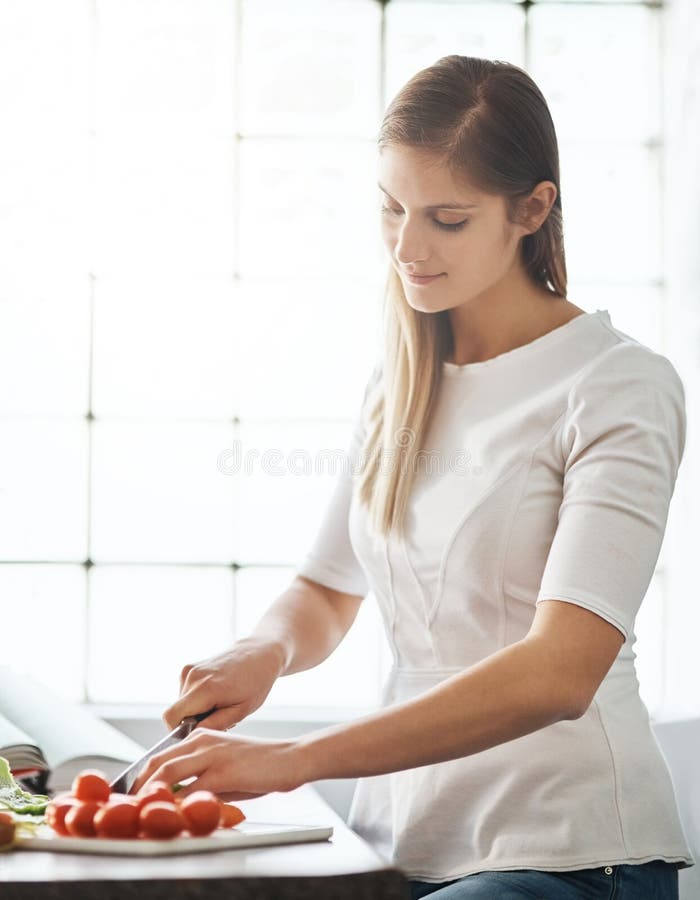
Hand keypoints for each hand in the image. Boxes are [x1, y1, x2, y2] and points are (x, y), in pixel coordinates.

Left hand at [130, 728, 306, 800]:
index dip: (141, 777)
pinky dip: (178, 802)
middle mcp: (201, 741)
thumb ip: (200, 780)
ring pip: (167, 771)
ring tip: (142, 811)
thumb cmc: (259, 765)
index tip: (132, 796)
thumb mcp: (224, 768)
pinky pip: (192, 789)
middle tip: (128, 806)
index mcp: (200, 738)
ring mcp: (212, 754)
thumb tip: (178, 799)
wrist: (290, 757)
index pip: (160, 756)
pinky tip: (174, 812)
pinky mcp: (224, 771)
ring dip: (151, 793)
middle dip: (138, 786)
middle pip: (156, 762)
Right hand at [163, 637, 286, 731]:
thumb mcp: (241, 711)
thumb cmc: (255, 682)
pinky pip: (184, 693)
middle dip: (192, 721)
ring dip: (196, 710)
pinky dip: (196, 699)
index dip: (180, 731)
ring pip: (181, 703)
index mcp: (205, 688)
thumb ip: (214, 725)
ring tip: (220, 705)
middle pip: (176, 712)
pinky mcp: (189, 667)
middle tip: (218, 718)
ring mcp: (189, 670)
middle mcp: (193, 676)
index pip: (172, 717)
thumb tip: (192, 736)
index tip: (199, 733)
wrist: (259, 653)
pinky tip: (216, 695)